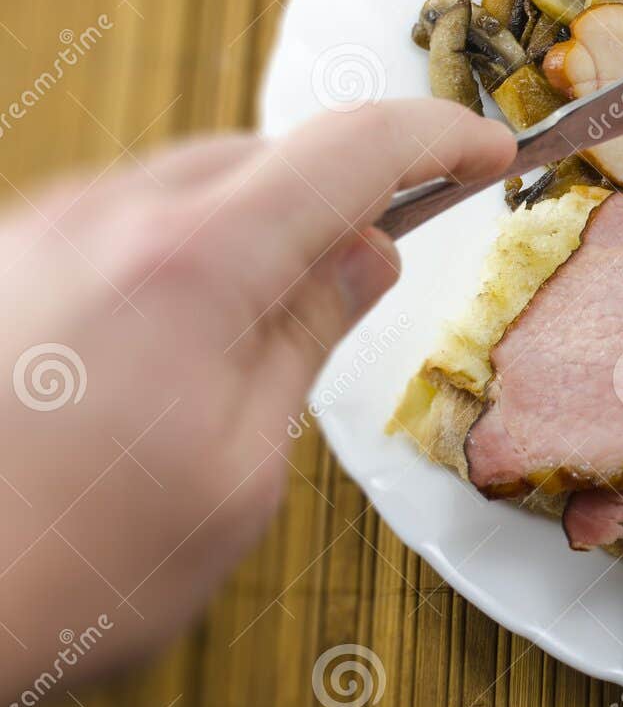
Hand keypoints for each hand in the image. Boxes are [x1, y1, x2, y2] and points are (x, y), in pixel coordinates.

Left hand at [0, 101, 511, 701]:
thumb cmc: (67, 567)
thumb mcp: (239, 469)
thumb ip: (307, 339)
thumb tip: (367, 256)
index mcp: (192, 266)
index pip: (352, 149)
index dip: (439, 139)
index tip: (490, 151)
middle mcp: (106, 219)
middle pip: (271, 154)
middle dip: (343, 195)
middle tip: (374, 272)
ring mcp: (40, 228)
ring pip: (195, 179)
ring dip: (257, 224)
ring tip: (255, 334)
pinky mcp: (3, 255)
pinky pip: (125, 214)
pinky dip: (184, 246)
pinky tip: (171, 340)